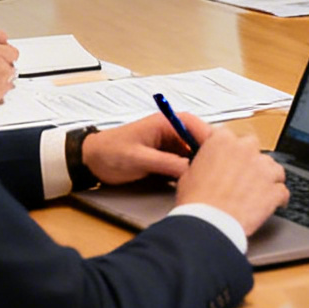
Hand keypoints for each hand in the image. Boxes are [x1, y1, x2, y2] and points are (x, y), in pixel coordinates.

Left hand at [83, 110, 210, 185]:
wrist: (89, 161)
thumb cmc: (110, 153)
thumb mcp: (138, 158)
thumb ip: (165, 163)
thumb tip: (190, 170)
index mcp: (164, 123)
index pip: (195, 126)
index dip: (208, 139)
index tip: (218, 155)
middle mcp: (170, 132)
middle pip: (197, 141)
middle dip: (206, 155)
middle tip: (214, 173)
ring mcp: (169, 147)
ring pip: (192, 155)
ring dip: (198, 166)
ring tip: (206, 181)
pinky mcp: (165, 159)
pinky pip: (183, 165)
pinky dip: (188, 173)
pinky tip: (193, 184)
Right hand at [173, 127, 290, 235]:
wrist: (210, 224)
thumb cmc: (197, 202)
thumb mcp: (189, 173)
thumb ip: (204, 160)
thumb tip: (207, 163)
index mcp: (223, 141)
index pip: (231, 137)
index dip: (229, 151)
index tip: (229, 158)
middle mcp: (247, 149)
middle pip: (254, 148)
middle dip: (249, 161)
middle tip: (239, 176)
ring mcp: (264, 168)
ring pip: (273, 167)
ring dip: (266, 177)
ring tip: (255, 192)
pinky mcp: (275, 188)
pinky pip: (282, 190)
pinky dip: (277, 198)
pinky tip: (268, 204)